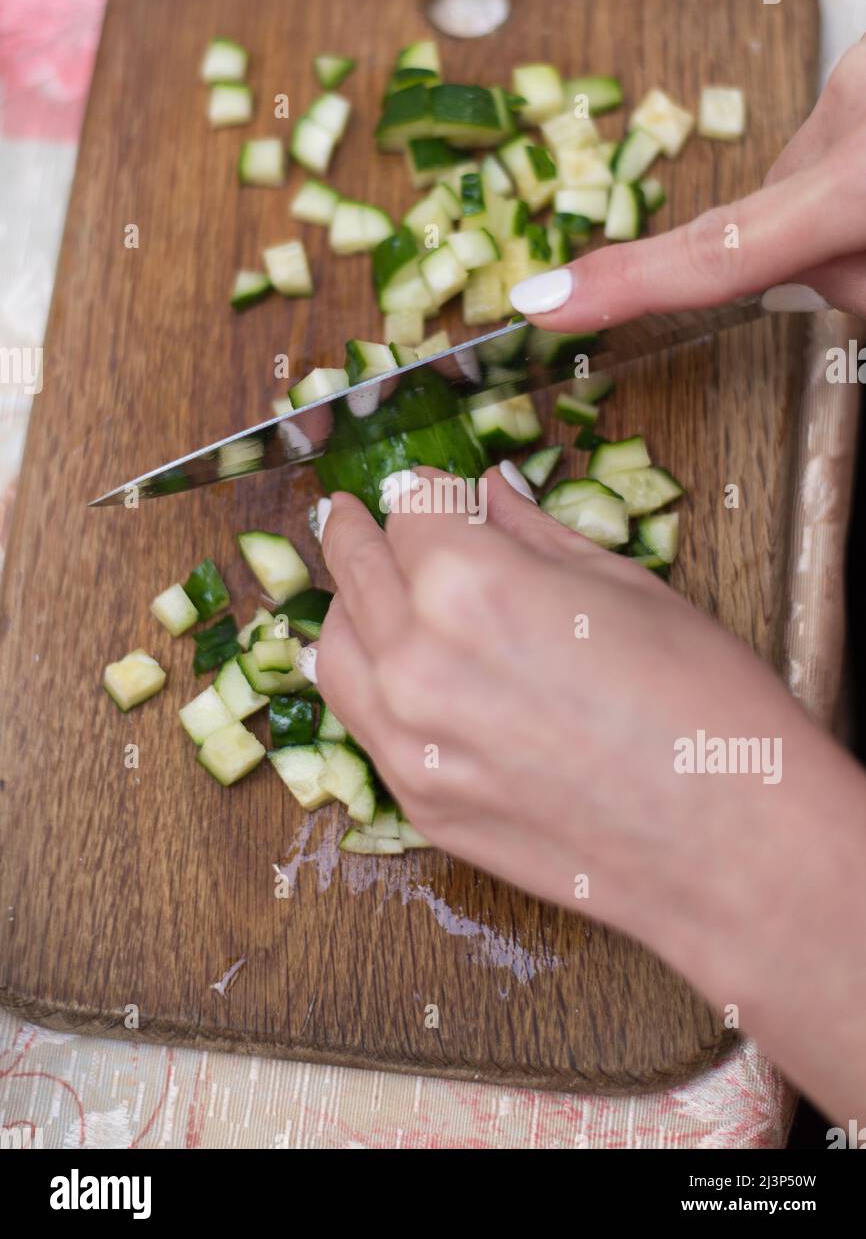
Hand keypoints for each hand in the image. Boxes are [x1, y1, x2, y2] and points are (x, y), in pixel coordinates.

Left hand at [313, 465, 865, 1118]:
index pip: (412, 506)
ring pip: (333, 649)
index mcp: (470, 583)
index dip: (429, 488)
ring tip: (367, 589)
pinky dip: (363, 681)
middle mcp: (417, 659)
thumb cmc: (706, 707)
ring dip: (347, 607)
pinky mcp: (419, 807)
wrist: (735, 848)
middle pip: (356, 568)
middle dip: (361, 532)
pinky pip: (360, 723)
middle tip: (355, 514)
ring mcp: (408, 744)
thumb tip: (489, 494)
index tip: (434, 487)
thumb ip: (534, 535)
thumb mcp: (626, 587)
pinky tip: (385, 665)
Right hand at [510, 36, 865, 324]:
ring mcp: (855, 76)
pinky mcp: (865, 60)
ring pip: (808, 188)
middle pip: (770, 228)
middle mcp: (844, 109)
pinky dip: (858, 177)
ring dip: (840, 217)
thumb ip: (851, 284)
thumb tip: (816, 278)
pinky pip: (839, 143)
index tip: (542, 301)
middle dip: (806, 259)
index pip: (717, 252)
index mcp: (862, 181)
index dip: (625, 282)